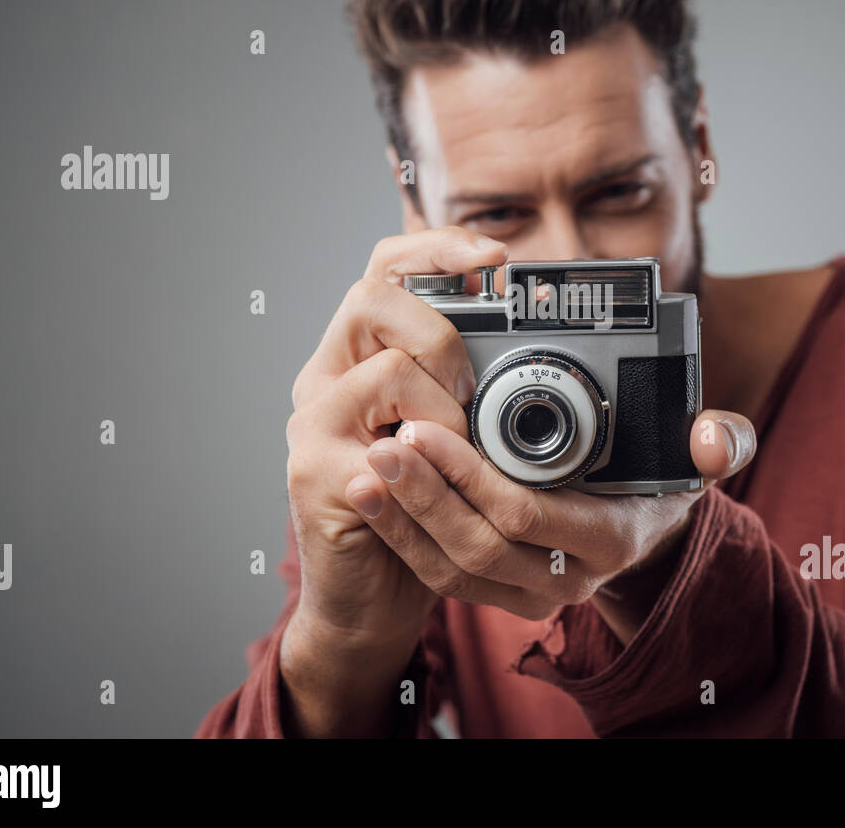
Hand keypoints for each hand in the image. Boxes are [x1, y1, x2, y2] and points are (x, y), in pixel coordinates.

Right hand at [279, 227, 506, 734]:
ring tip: (455, 447)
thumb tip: (532, 333)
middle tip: (469, 388)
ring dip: (444, 406)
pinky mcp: (316, 470)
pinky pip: (384, 440)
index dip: (436, 247)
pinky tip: (435, 473)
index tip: (496, 255)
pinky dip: (427, 455)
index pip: (384, 268)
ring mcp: (312, 422)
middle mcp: (325, 377)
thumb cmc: (421, 511)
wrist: (371, 598)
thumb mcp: (450, 433)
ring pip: (388, 368)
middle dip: (440, 334)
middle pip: (371, 296)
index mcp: (357, 357)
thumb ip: (464, 382)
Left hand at [348, 409, 756, 644]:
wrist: (643, 537)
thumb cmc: (659, 485)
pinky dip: (404, 539)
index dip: (471, 475)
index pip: (526, 513)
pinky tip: (374, 500)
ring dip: (404, 520)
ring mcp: (531, 592)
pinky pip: (444, 578)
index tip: (429, 428)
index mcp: (609, 538)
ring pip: (453, 568)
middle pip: (479, 544)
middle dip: (426, 495)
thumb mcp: (695, 460)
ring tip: (367, 470)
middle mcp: (569, 576)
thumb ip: (719, 442)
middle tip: (386, 443)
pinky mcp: (499, 592)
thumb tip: (718, 440)